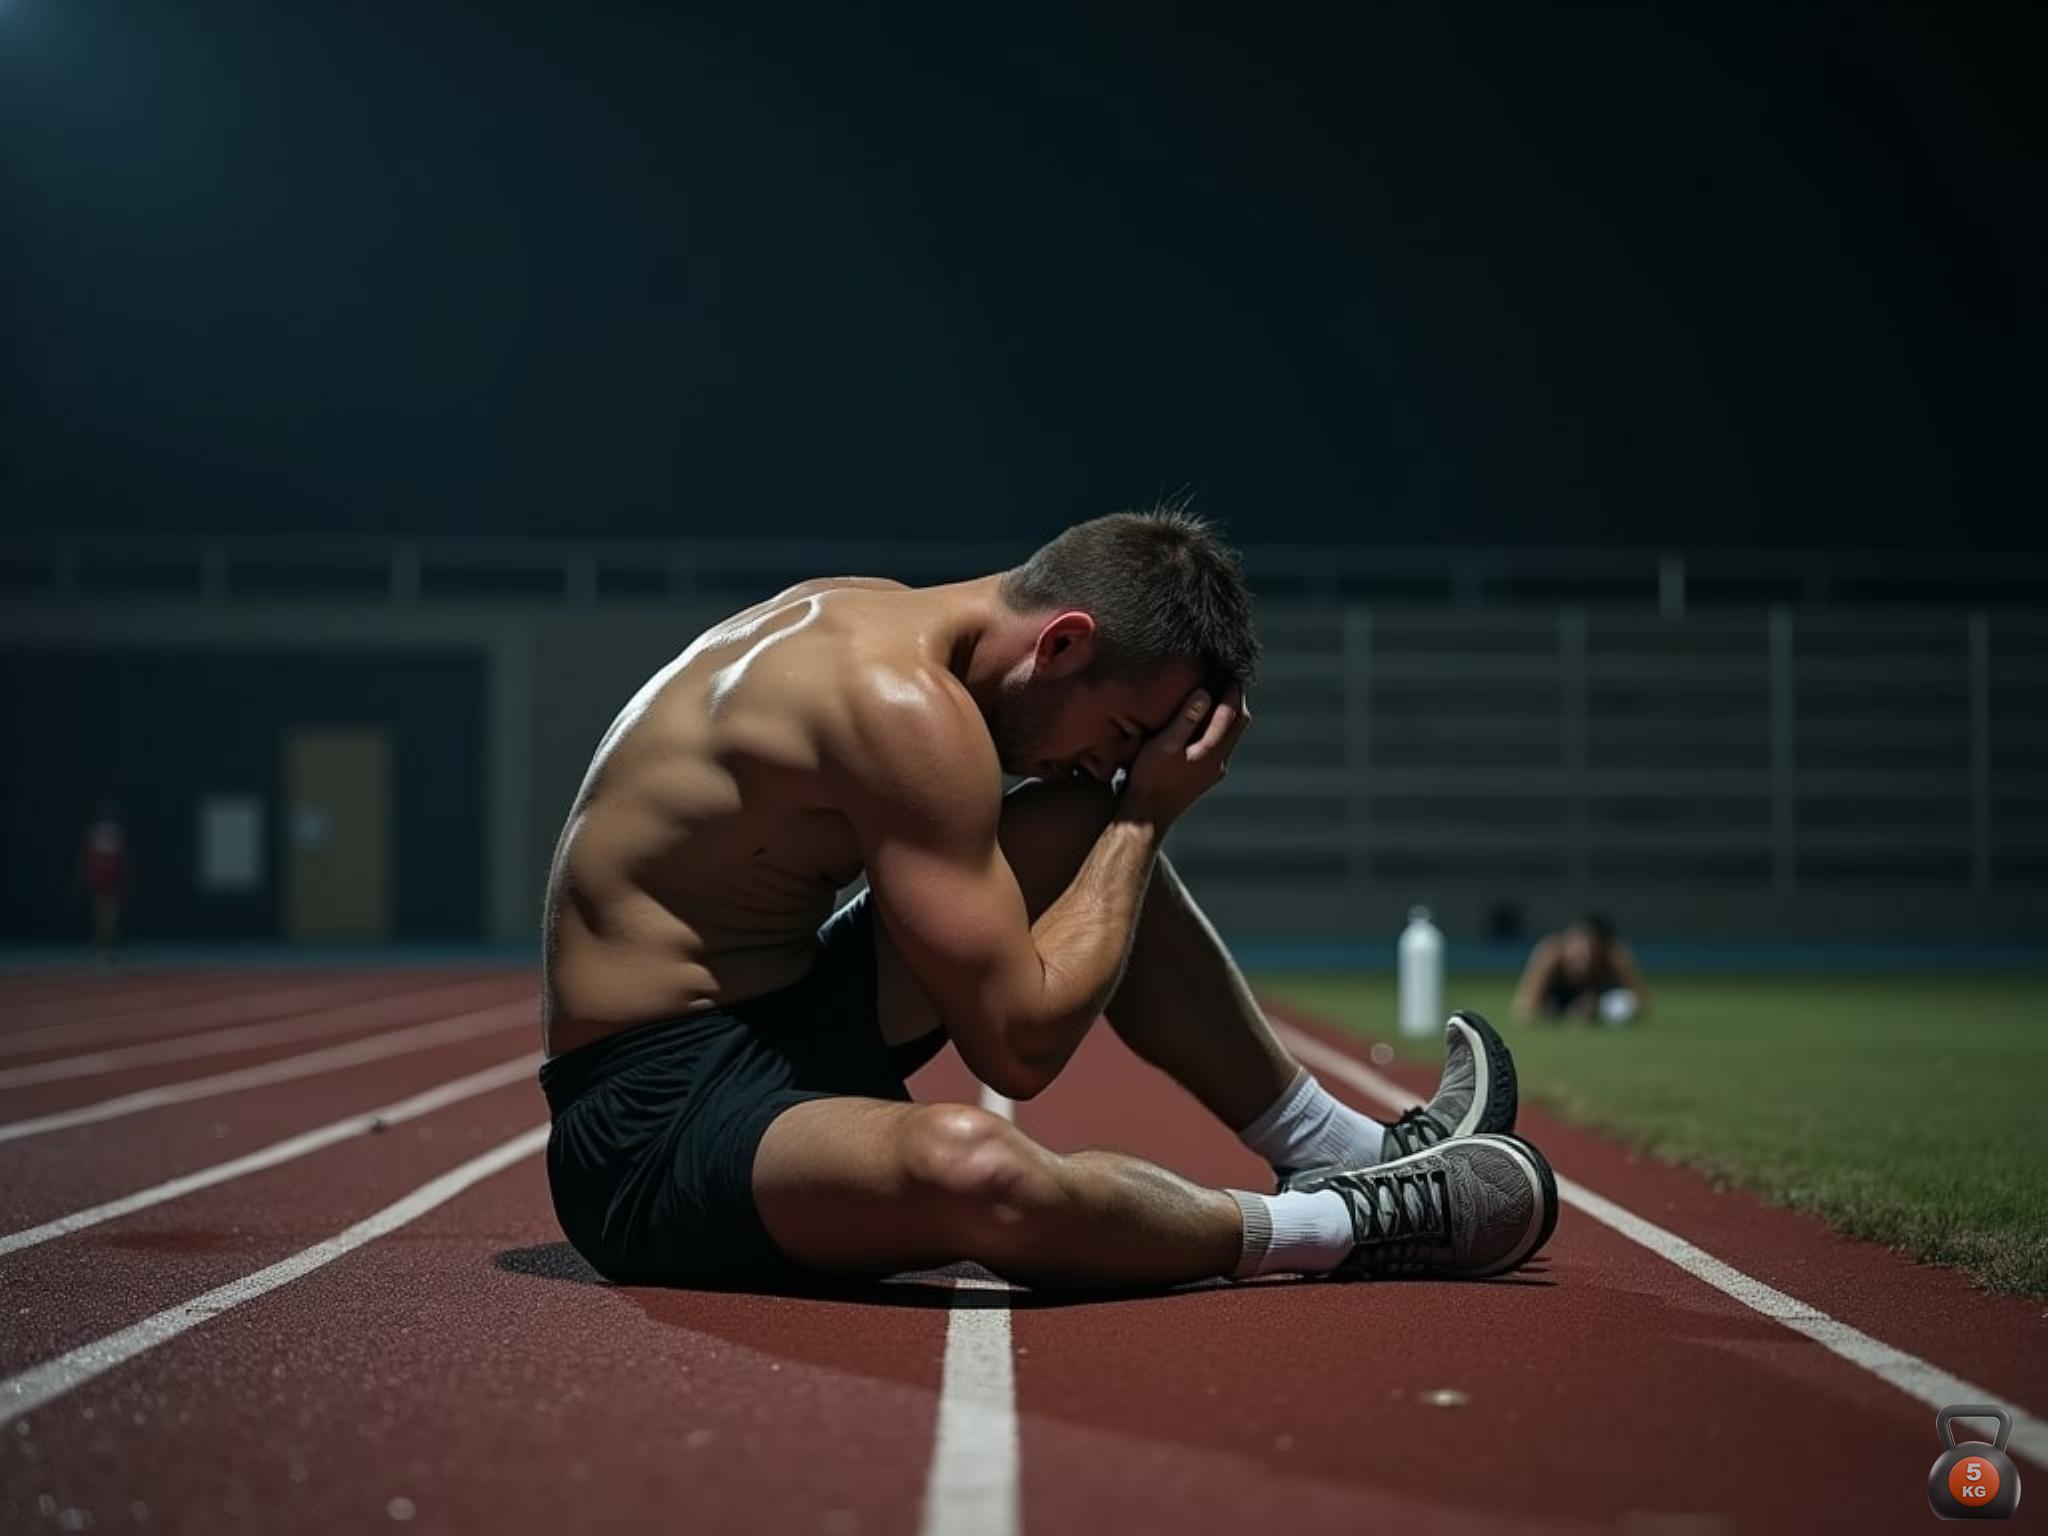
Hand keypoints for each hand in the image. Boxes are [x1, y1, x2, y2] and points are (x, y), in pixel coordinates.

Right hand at [1120, 683, 1249, 826]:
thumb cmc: (1149, 778)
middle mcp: (1219, 762)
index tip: (1230, 672)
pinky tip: (1201, 723)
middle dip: (1235, 700)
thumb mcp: (1163, 744)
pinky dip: (1218, 728)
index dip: (1233, 691)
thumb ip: (1185, 719)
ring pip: (1231, 735)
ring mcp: (1214, 771)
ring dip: (1228, 715)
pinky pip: (1221, 745)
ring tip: (1214, 695)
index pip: (1232, 714)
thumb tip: (1205, 694)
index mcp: (1210, 751)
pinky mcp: (1205, 777)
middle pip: (1239, 724)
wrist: (1146, 816)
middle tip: (1225, 679)